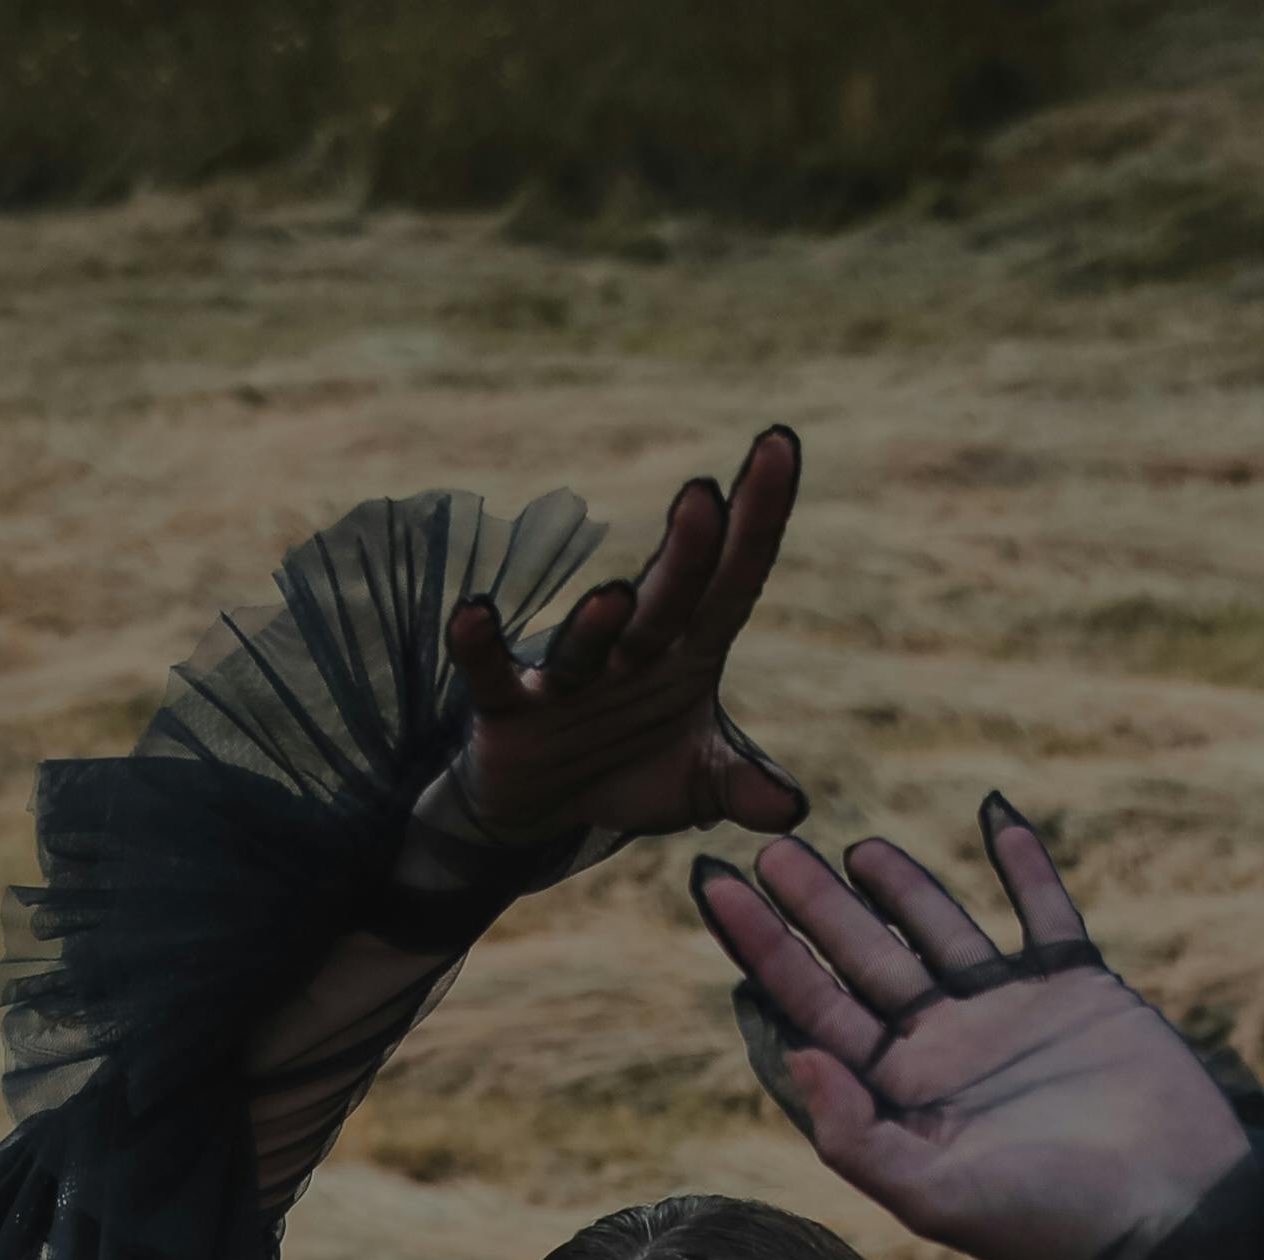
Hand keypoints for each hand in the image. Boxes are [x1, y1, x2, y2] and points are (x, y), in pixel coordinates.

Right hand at [447, 425, 805, 849]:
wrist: (544, 806)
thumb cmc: (629, 770)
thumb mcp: (696, 787)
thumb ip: (742, 786)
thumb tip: (789, 810)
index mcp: (688, 654)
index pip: (732, 582)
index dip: (757, 520)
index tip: (781, 445)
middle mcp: (631, 655)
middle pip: (667, 602)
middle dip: (686, 555)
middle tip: (703, 498)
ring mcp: (567, 680)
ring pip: (588, 644)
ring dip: (597, 625)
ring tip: (614, 597)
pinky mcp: (507, 710)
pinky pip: (490, 675)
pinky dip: (479, 647)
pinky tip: (474, 614)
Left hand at [691, 800, 1250, 1259]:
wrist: (1170, 1218)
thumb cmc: (1049, 1224)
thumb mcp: (934, 1197)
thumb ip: (856, 1137)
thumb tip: (796, 1053)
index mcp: (900, 1100)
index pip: (815, 1014)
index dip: (767, 955)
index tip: (719, 895)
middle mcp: (945, 1053)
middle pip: (863, 963)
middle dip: (814, 908)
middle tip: (766, 849)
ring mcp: (1009, 1016)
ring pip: (941, 931)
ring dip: (901, 887)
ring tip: (854, 847)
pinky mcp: (1078, 990)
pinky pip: (1045, 913)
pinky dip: (1024, 864)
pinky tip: (995, 814)